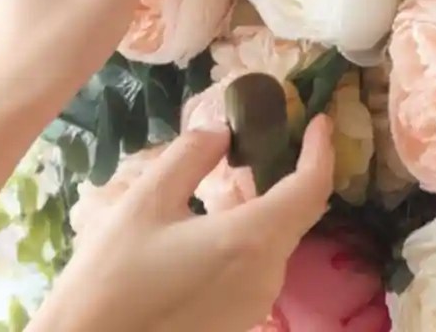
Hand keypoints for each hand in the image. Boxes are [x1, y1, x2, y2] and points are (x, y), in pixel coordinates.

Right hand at [32, 116, 336, 331]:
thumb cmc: (115, 272)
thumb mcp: (147, 200)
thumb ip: (191, 156)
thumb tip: (222, 132)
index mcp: (251, 239)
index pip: (309, 187)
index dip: (320, 151)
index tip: (318, 122)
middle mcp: (267, 274)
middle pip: (295, 214)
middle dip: (285, 175)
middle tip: (258, 144)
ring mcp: (256, 303)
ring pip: (275, 240)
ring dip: (261, 207)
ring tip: (225, 182)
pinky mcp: (240, 320)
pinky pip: (258, 266)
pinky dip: (248, 236)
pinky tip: (210, 225)